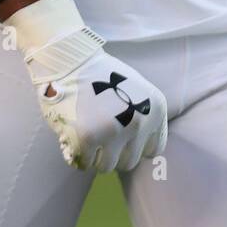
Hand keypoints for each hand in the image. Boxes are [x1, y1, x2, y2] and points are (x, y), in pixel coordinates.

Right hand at [6, 0, 167, 172]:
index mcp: (155, 109)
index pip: (153, 149)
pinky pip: (85, 164)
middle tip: (100, 135)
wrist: (70, 59)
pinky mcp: (88, 139)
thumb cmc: (101, 75)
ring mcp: (114, 131)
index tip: (122, 139)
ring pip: (107, 166)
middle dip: (114, 153)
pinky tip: (74, 135)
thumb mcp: (136, 92)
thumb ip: (143, 117)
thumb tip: (140, 149)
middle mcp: (140, 122)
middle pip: (129, 161)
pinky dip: (78, 154)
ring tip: (87, 133)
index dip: (135, 146)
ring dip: (96, 156)